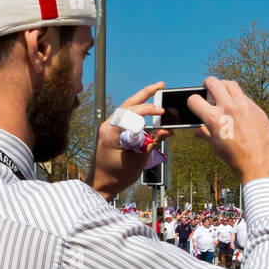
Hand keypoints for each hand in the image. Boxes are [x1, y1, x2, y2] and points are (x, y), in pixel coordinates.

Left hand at [90, 80, 167, 199]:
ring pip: (126, 107)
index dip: (149, 110)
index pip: (132, 113)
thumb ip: (153, 142)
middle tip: (161, 85)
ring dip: (141, 99)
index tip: (163, 113)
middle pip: (128, 104)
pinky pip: (124, 115)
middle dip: (146, 93)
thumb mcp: (139, 160)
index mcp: (112, 133)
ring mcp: (107, 126)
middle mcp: (107, 125)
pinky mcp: (110, 129)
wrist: (101, 183)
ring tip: (157, 91)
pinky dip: (137, 110)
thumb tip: (168, 130)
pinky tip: (147, 107)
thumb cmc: (117, 175)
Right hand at [188, 77, 268, 184]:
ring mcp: (245, 106)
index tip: (196, 104)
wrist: (263, 164)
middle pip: (213, 82)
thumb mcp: (218, 146)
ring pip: (231, 84)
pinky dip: (238, 98)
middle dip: (207, 84)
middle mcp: (229, 108)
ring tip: (223, 92)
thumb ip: (206, 134)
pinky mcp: (258, 109)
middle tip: (207, 87)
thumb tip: (198, 132)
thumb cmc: (238, 159)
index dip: (192, 102)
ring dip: (224, 86)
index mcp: (215, 118)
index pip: (194, 99)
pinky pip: (245, 97)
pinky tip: (238, 107)